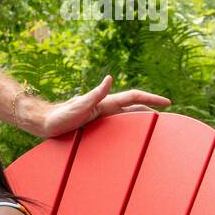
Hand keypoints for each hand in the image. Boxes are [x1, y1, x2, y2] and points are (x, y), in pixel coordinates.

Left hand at [31, 76, 170, 138]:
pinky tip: (132, 136)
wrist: (44, 123)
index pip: (134, 97)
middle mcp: (106, 107)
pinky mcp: (96, 124)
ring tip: (157, 128)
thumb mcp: (79, 105)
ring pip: (127, 117)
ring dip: (142, 121)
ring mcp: (101, 116)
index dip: (152, 99)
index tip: (168, 103)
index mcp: (106, 102)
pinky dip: (128, 129)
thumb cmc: (60, 116)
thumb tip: (110, 78)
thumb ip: (95, 93)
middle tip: (169, 120)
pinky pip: (117, 126)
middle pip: (135, 108)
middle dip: (152, 111)